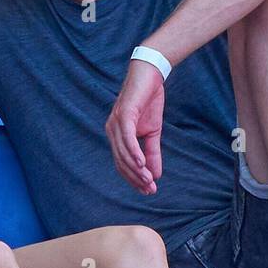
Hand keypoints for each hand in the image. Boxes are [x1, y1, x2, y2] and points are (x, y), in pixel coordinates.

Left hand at [105, 60, 165, 194]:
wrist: (151, 76)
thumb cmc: (149, 102)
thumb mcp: (153, 131)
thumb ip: (152, 153)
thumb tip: (155, 175)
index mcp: (116, 136)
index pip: (122, 164)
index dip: (134, 179)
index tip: (148, 191)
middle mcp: (112, 131)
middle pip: (122, 162)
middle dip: (136, 178)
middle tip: (150, 190)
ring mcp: (115, 123)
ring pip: (124, 153)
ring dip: (137, 169)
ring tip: (149, 181)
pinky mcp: (123, 114)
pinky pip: (127, 138)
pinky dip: (134, 153)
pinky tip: (142, 164)